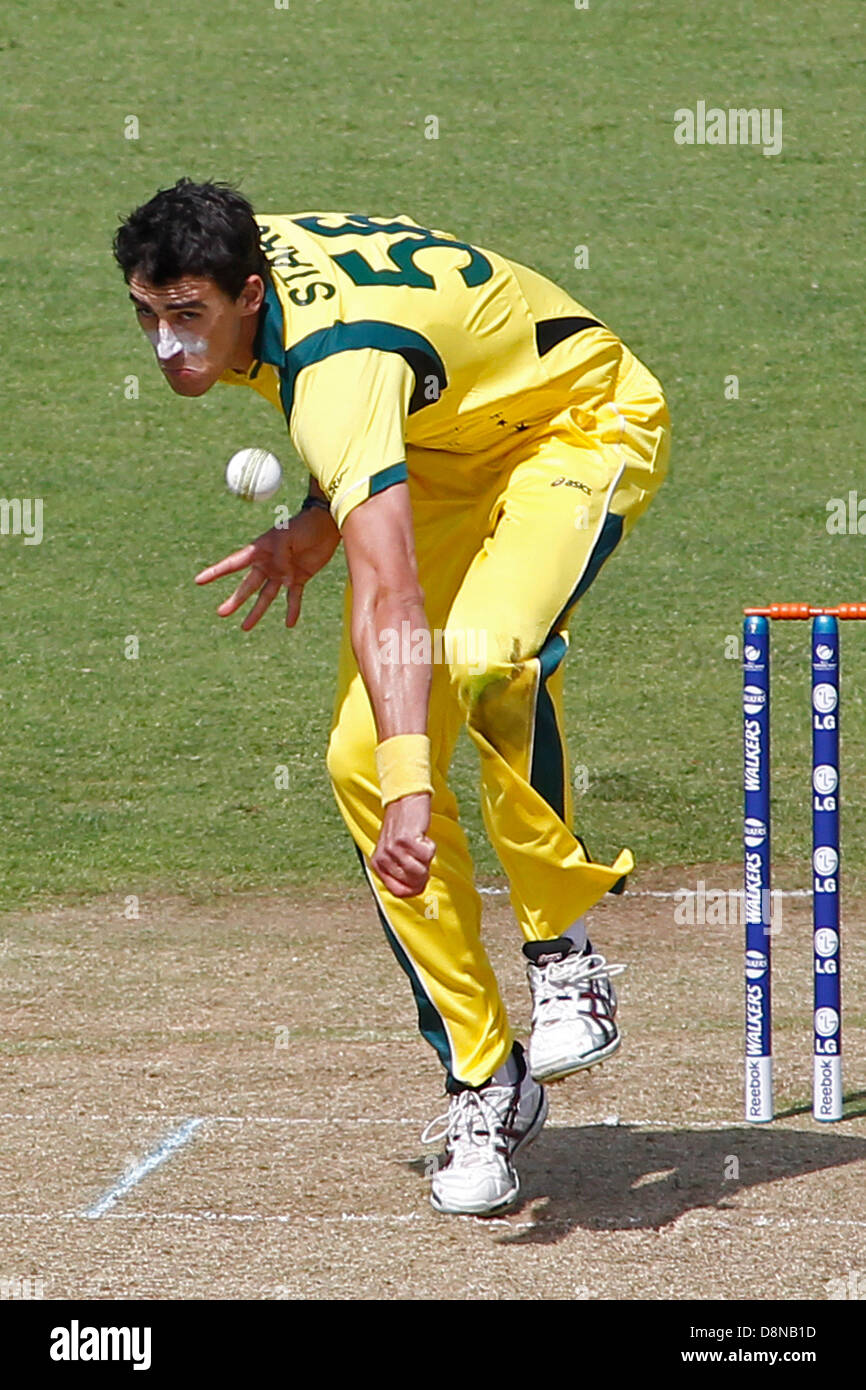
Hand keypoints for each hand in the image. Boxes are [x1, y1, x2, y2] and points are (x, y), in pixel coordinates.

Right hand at [195, 507, 339, 629]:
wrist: (324, 524)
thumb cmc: (301, 526)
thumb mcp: (285, 539)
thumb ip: (281, 560)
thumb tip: (284, 582)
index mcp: (257, 551)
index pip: (232, 564)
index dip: (215, 573)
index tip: (198, 581)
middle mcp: (267, 564)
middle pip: (247, 586)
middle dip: (235, 600)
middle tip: (221, 613)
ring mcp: (282, 572)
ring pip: (266, 596)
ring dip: (257, 612)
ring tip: (245, 627)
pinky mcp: (299, 577)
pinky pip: (293, 597)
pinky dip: (292, 610)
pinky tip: (289, 624)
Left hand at [371, 792, 434, 897]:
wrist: (404, 800)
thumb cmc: (404, 828)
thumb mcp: (394, 851)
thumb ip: (399, 870)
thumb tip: (416, 890)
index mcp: (378, 864)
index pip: (399, 892)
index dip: (415, 889)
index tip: (422, 880)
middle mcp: (383, 858)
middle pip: (413, 882)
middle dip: (424, 872)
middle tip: (422, 855)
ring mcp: (393, 849)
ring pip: (421, 871)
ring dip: (427, 858)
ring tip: (420, 843)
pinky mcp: (405, 840)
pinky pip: (427, 855)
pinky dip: (430, 846)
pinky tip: (421, 835)